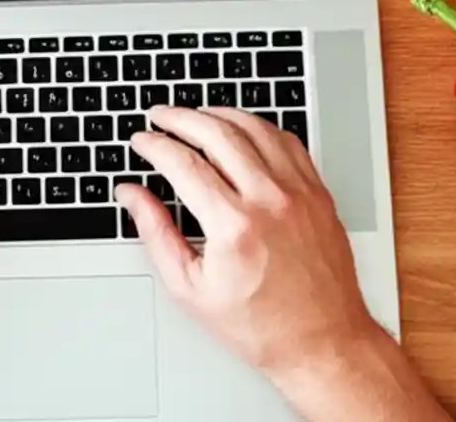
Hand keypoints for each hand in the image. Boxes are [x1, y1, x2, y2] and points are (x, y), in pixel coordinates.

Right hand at [116, 106, 375, 373]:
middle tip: (160, 115)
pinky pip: (288, 142)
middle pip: (218, 134)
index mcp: (234, 228)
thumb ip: (156, 234)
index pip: (184, 165)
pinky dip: (259, 126)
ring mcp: (299, 194)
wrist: (323, 341)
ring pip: (255, 129)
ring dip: (219, 114)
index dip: (156, 145)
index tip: (142, 140)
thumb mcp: (190, 288)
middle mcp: (270, 202)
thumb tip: (132, 195)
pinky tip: (241, 128)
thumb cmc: (260, 325)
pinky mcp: (318, 194)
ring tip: (195, 114)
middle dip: (181, 118)